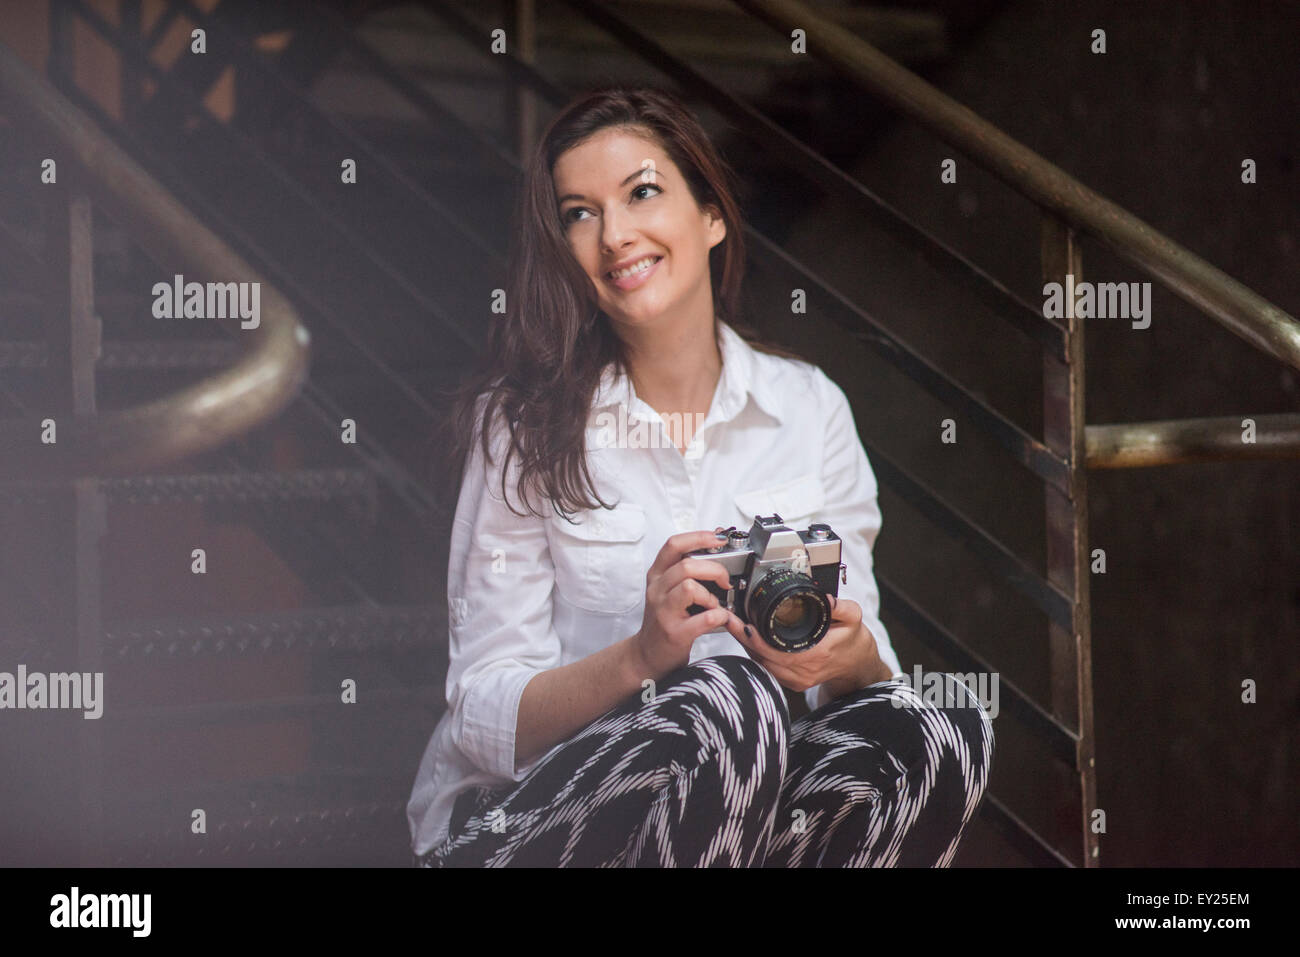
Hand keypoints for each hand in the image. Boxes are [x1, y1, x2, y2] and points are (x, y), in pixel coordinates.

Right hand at [632, 528, 735, 679]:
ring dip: (712, 594)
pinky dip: (720, 615)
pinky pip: (705, 618)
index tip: (719, 539)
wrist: (648, 653)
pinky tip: (721, 618)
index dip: (699, 537)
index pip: (674, 545)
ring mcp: (663, 611)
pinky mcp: (674, 633)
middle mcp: (657, 590)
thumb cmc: (664, 618)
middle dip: (714, 569)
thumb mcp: (670, 587)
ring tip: (715, 603)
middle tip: (725, 581)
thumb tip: (716, 538)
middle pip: (687, 565)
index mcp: (657, 574)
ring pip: (690, 587)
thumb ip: (689, 566)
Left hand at [721, 594, 890, 698]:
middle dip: (743, 638)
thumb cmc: (853, 641)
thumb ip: (841, 607)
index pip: (777, 650)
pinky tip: (749, 640)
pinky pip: (768, 670)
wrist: (858, 665)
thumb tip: (826, 599)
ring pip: (763, 665)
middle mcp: (804, 671)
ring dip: (747, 646)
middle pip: (763, 658)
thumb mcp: (853, 618)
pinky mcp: (793, 683)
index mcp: (817, 654)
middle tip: (729, 619)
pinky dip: (756, 655)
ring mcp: (797, 680)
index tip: (743, 624)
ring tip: (734, 626)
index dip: (756, 639)